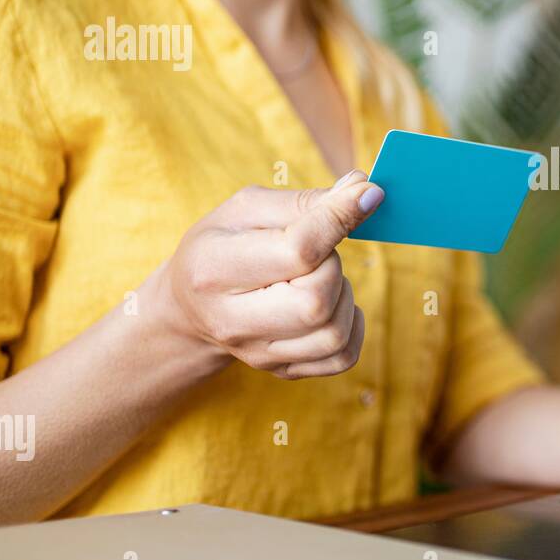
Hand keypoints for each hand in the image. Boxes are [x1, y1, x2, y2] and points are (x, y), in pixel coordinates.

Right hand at [151, 169, 383, 378]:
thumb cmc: (223, 245)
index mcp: (214, 267)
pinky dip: (352, 326)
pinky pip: (342, 357)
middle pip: (316, 302)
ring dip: (343, 296)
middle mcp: (232, 321)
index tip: (369, 195)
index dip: (339, 219)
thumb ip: (306, 201)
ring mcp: (257, 353)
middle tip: (316, 253)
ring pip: (334, 334)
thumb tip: (363, 189)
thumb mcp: (247, 210)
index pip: (297, 250)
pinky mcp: (281, 370)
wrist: (190, 305)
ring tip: (319, 277)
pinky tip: (334, 304)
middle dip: (332, 267)